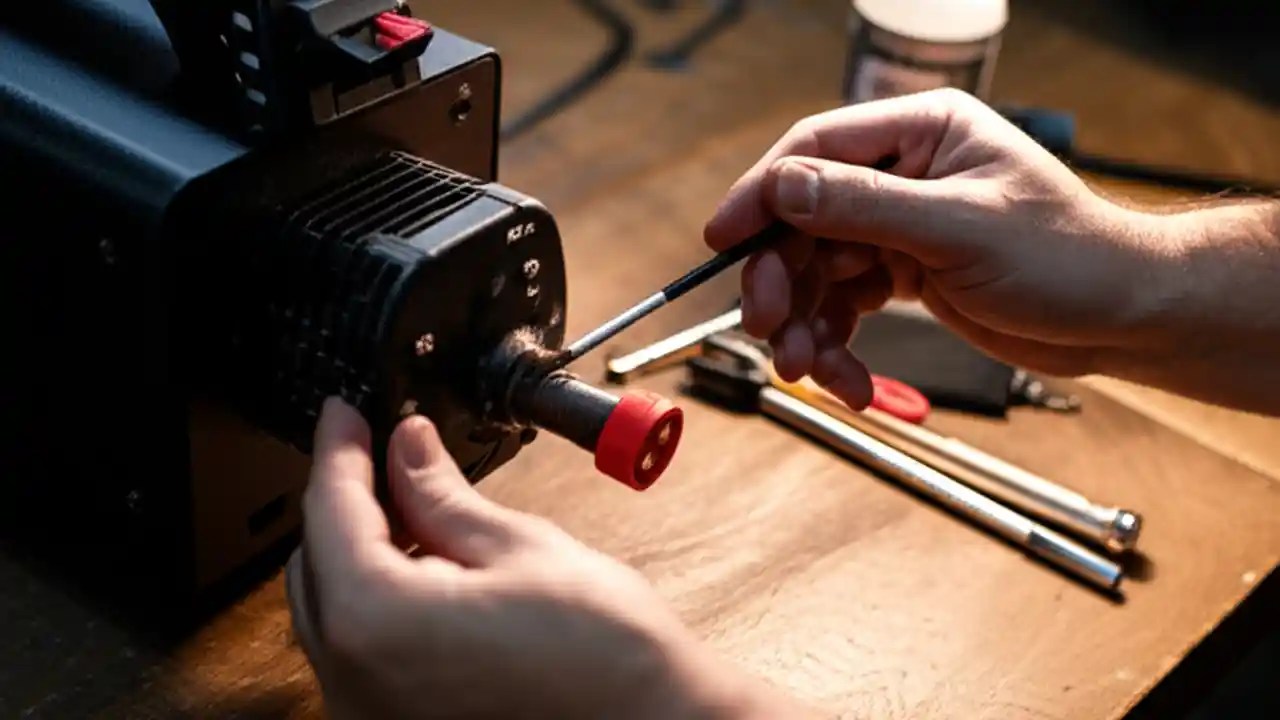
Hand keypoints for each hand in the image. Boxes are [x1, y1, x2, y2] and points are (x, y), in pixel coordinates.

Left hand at [285, 398, 811, 719]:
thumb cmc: (608, 658)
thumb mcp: (523, 548)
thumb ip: (444, 497)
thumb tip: (407, 447)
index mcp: (379, 623)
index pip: (331, 511)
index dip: (337, 449)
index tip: (344, 412)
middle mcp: (356, 682)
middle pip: (316, 564)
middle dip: (347, 501)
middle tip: (385, 451)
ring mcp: (370, 716)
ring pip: (332, 612)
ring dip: (359, 553)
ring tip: (416, 507)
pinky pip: (358, 655)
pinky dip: (375, 605)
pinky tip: (424, 573)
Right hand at [704, 88, 1183, 407]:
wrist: (1119, 320)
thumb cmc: (1067, 258)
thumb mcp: (960, 228)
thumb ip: (865, 205)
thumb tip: (782, 187)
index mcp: (922, 132)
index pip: (816, 150)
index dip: (762, 194)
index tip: (722, 239)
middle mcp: (902, 174)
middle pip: (803, 221)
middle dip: (783, 282)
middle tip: (768, 329)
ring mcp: (898, 227)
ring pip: (817, 273)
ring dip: (806, 327)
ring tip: (810, 373)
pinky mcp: (900, 275)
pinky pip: (845, 308)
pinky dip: (838, 348)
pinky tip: (849, 383)